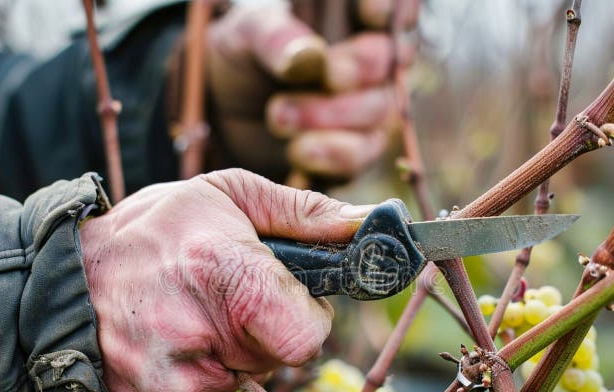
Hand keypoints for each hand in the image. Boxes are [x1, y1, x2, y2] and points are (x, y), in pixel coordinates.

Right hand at [79, 168, 372, 391]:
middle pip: (278, 359)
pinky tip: (173, 349)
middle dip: (265, 331)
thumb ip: (305, 213)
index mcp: (220, 271)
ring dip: (233, 358)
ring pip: (248, 386)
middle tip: (222, 299)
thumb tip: (371, 225)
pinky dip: (205, 384)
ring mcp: (170, 382)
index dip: (304, 317)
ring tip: (188, 318)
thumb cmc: (157, 229)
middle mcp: (191, 333)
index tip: (281, 295)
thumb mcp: (228, 195)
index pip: (304, 336)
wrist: (64, 276)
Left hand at [204, 0, 418, 184]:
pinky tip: (297, 151)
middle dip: (356, 68)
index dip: (389, 6)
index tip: (370, 14)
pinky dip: (332, 154)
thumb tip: (309, 57)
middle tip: (325, 75)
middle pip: (388, 60)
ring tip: (278, 117)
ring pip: (377, 111)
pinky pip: (361, 155)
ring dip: (331, 116)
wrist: (221, 112)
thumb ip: (275, 36)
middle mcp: (364, 59)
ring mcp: (362, 106)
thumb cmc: (239, 57)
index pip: (392, 4)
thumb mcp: (243, 35)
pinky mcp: (351, 149)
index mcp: (345, 16)